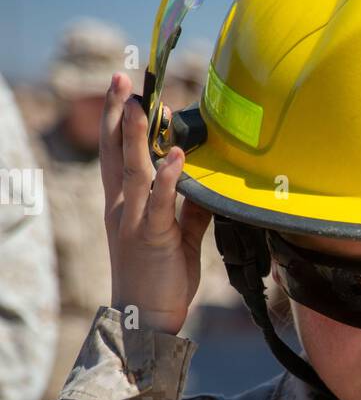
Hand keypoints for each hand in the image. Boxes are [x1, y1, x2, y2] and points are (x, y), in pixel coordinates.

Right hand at [100, 72, 211, 334]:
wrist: (145, 320)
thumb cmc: (160, 278)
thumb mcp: (178, 235)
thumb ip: (188, 207)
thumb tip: (205, 183)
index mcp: (126, 204)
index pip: (116, 154)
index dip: (116, 122)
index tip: (121, 91)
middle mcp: (124, 207)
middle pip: (116, 152)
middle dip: (116, 114)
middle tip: (119, 79)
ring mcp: (135, 221)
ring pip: (134, 170)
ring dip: (136, 135)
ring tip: (140, 103)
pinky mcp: (152, 238)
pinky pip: (160, 203)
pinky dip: (168, 178)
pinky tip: (175, 156)